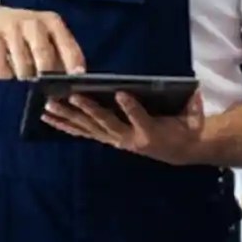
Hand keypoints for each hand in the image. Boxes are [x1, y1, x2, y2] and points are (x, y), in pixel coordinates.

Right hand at [0, 7, 85, 79]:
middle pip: (43, 54)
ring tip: (23, 69)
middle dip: (46, 73)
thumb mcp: (47, 36)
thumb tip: (72, 82)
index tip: (78, 77)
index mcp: (52, 22)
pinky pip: (3, 70)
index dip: (73, 63)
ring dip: (24, 75)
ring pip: (23, 67)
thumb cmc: (27, 34)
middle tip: (44, 81)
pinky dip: (6, 74)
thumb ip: (61, 56)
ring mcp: (11, 29)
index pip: (67, 44)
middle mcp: (33, 22)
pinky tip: (7, 65)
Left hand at [42, 89, 205, 165]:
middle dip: (89, 109)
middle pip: (107, 123)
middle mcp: (129, 139)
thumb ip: (191, 105)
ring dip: (69, 117)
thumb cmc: (184, 127)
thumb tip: (192, 92)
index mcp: (151, 132)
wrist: (180, 150)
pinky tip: (48, 118)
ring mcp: (115, 139)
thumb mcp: (192, 115)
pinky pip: (83, 132)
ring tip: (50, 105)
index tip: (122, 93)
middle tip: (74, 95)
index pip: (141, 118)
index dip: (132, 108)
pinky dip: (65, 125)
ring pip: (89, 128)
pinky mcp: (107, 138)